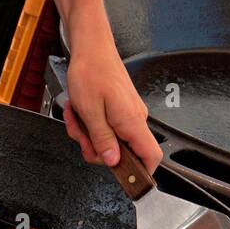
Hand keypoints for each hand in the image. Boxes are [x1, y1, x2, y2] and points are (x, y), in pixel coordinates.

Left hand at [63, 36, 161, 172]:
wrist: (91, 48)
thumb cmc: (91, 72)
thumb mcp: (90, 111)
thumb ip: (102, 139)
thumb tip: (112, 162)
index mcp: (132, 122)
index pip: (151, 156)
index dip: (142, 173)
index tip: (126, 180)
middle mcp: (135, 119)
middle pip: (123, 154)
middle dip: (97, 150)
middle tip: (81, 135)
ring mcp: (128, 115)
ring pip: (110, 141)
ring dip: (88, 135)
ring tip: (78, 117)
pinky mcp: (120, 110)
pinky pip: (107, 128)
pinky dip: (90, 125)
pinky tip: (81, 112)